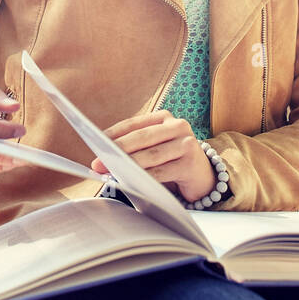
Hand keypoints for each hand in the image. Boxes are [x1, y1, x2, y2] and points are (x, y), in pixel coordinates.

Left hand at [90, 110, 216, 202]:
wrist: (203, 176)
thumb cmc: (170, 160)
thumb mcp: (154, 148)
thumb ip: (135, 147)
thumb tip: (103, 156)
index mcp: (164, 117)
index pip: (133, 124)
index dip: (113, 133)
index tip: (95, 142)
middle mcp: (178, 126)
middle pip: (141, 138)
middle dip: (117, 151)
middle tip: (98, 162)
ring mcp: (187, 143)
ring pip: (151, 155)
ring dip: (128, 166)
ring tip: (111, 173)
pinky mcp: (191, 163)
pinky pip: (162, 172)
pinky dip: (145, 178)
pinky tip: (132, 182)